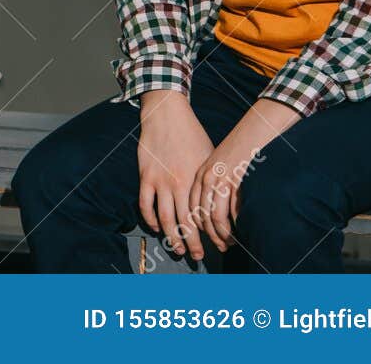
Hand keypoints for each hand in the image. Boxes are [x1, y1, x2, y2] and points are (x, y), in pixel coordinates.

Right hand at [137, 90, 213, 258]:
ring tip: (177, 249)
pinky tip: (156, 227)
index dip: (211, 234)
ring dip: (171, 237)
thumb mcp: (210, 156)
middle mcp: (180, 184)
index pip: (204, 215)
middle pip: (186, 222)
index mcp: (197, 180)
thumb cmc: (191, 134)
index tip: (217, 245)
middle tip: (197, 257)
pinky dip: (150, 219)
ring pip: (165, 219)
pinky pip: (146, 204)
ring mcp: (161, 181)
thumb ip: (212, 180)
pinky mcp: (146, 176)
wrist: (167, 115)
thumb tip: (224, 201)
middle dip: (192, 243)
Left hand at [189, 98, 298, 251]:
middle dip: (207, 236)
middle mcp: (205, 177)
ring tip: (228, 244)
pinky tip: (238, 232)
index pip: (191, 207)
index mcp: (200, 174)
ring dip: (220, 234)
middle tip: (216, 249)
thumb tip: (216, 210)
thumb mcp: (220, 165)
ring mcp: (218, 179)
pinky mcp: (234, 180)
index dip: (196, 227)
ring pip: (213, 216)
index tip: (202, 239)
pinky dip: (232, 225)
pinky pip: (229, 210)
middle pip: (199, 214)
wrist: (254, 130)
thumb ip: (215, 185)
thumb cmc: (240, 150)